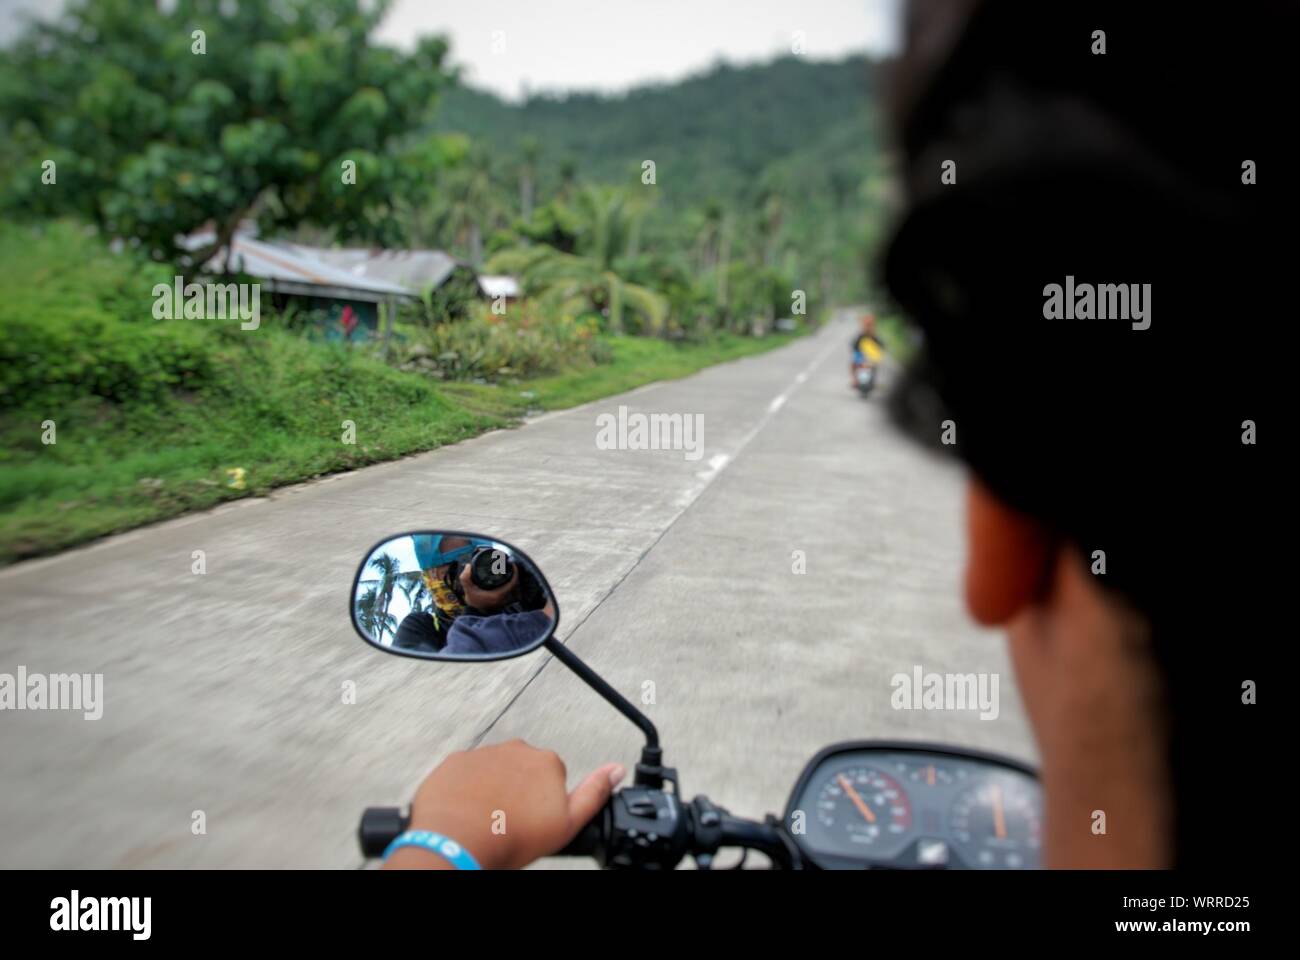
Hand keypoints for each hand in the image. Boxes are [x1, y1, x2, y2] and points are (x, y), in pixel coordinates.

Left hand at [385, 739, 624, 869]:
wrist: (457, 841)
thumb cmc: (510, 837)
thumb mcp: (567, 823)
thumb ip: (594, 793)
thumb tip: (616, 770)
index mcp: (547, 762)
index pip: (552, 777)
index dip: (544, 802)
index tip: (533, 820)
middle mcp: (516, 749)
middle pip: (522, 771)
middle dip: (519, 791)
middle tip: (511, 821)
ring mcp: (484, 753)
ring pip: (494, 771)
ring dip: (493, 789)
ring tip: (488, 820)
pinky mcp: (456, 761)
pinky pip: (466, 773)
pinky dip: (467, 789)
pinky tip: (467, 811)